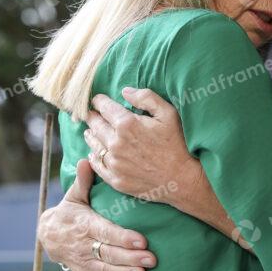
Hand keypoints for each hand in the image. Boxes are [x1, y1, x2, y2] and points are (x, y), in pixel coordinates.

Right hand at [37, 159, 156, 270]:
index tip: (142, 240)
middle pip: (109, 252)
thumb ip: (83, 181)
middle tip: (152, 259)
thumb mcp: (74, 196)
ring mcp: (82, 260)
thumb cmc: (69, 212)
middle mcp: (83, 244)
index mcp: (85, 224)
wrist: (48, 235)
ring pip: (105, 268)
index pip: (106, 232)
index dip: (123, 237)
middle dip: (131, 257)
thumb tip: (87, 160)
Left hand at [85, 88, 252, 251]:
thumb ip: (146, 98)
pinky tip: (93, 153)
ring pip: (94, 144)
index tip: (97, 99)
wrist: (183, 180)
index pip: (104, 107)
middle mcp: (116, 143)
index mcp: (127, 124)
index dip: (99, 101)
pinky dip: (93, 157)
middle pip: (96, 125)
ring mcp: (114, 163)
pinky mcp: (116, 179)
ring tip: (89, 131)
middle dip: (92, 117)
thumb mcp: (168, 113)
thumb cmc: (178, 144)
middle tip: (89, 114)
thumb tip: (125, 91)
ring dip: (90, 135)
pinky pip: (97, 166)